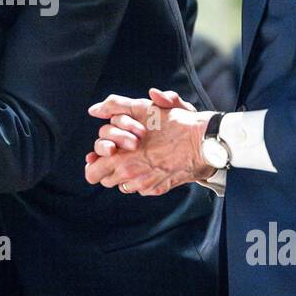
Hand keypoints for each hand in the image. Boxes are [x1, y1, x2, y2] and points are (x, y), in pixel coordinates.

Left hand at [82, 88, 209, 195]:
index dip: (94, 163)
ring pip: (123, 185)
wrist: (203, 142)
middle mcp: (130, 175)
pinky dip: (141, 178)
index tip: (100, 157)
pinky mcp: (157, 189)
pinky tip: (151, 164)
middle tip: (119, 155)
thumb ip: (115, 106)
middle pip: (105, 181)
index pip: (92, 173)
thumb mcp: (143, 107)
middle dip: (109, 168)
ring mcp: (144, 184)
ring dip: (125, 174)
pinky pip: (140, 188)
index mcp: (121, 158)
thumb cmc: (174, 124)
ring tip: (137, 158)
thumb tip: (94, 110)